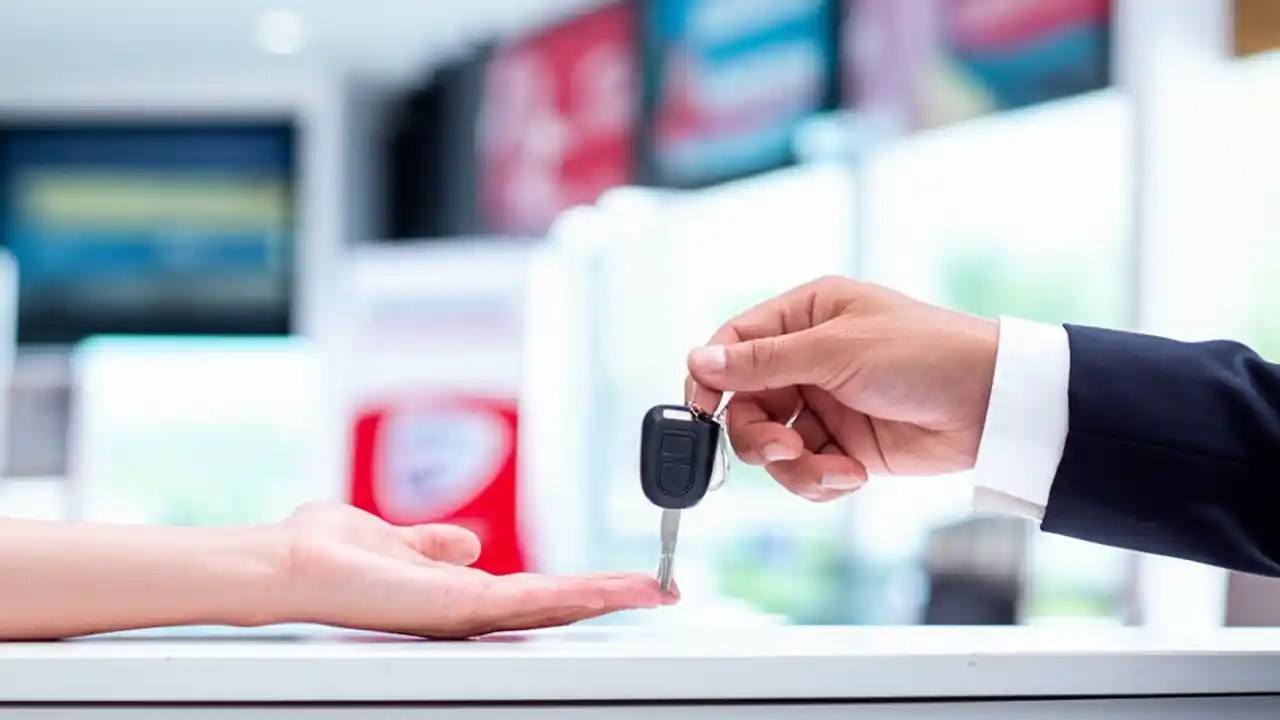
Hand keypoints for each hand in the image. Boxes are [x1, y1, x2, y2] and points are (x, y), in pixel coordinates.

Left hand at [274, 502, 673, 637]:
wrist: (291, 565)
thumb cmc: (327, 553)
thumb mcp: (395, 539)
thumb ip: (431, 543)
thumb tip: (462, 541)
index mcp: (456, 595)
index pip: (533, 595)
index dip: (579, 589)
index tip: (618, 582)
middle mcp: (467, 611)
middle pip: (555, 607)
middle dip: (610, 599)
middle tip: (660, 591)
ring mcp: (466, 613)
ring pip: (554, 608)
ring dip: (607, 597)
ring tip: (655, 589)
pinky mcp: (459, 606)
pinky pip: (531, 600)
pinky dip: (577, 595)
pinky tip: (611, 588)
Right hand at [685, 276, 997, 501]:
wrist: (993, 406)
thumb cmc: (926, 354)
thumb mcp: (837, 350)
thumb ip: (763, 361)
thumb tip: (699, 361)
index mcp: (806, 316)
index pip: (735, 343)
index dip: (712, 377)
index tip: (701, 410)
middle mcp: (810, 359)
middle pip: (746, 404)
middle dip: (759, 435)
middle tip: (781, 450)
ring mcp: (827, 404)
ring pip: (773, 444)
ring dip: (794, 465)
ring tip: (830, 469)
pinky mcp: (845, 445)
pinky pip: (805, 470)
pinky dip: (821, 480)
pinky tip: (853, 475)